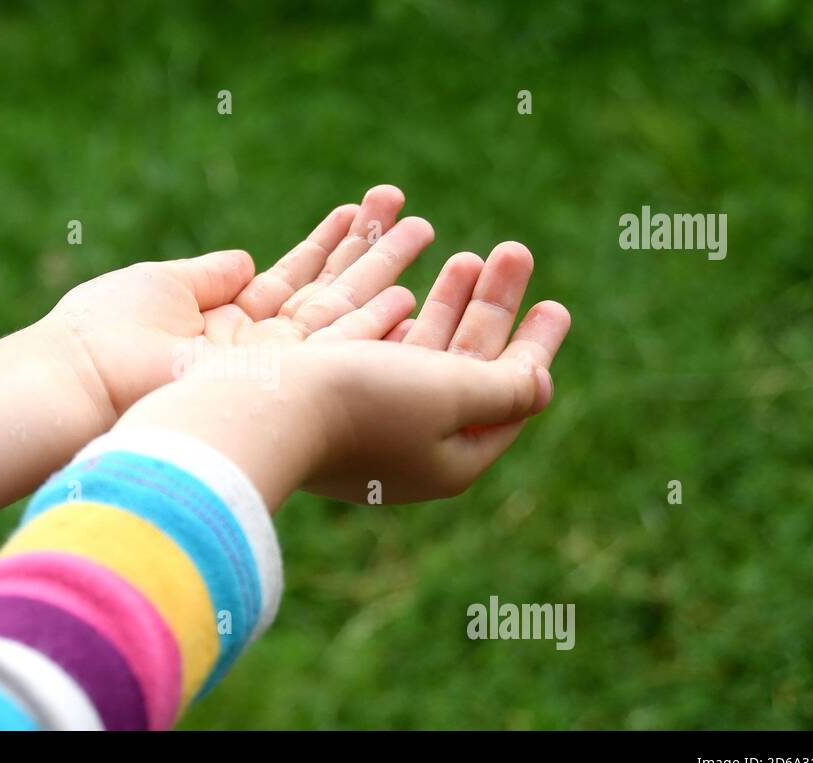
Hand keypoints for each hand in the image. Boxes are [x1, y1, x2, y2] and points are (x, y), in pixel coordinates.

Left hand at [44, 184, 431, 416]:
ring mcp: (274, 372)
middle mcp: (260, 352)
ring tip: (427, 234)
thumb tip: (247, 260)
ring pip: (345, 318)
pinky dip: (376, 327)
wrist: (83, 382)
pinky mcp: (278, 389)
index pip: (294, 278)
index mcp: (229, 323)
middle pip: (331, 296)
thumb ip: (215, 275)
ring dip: (386, 279)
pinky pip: (338, 353)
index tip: (363, 211)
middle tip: (420, 219)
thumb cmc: (106, 329)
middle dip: (374, 256)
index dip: (330, 245)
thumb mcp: (167, 284)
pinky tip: (411, 296)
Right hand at [116, 242, 570, 507]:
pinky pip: (381, 357)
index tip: (554, 303)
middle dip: (489, 308)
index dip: (536, 348)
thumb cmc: (362, 402)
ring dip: (448, 303)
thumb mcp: (453, 393)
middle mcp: (411, 449)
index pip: (510, 400)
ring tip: (466, 255)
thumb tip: (541, 384)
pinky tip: (410, 290)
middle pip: (467, 370)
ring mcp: (368, 427)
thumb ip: (506, 387)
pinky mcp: (328, 404)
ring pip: (422, 356)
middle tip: (511, 251)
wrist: (258, 409)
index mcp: (450, 460)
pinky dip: (402, 319)